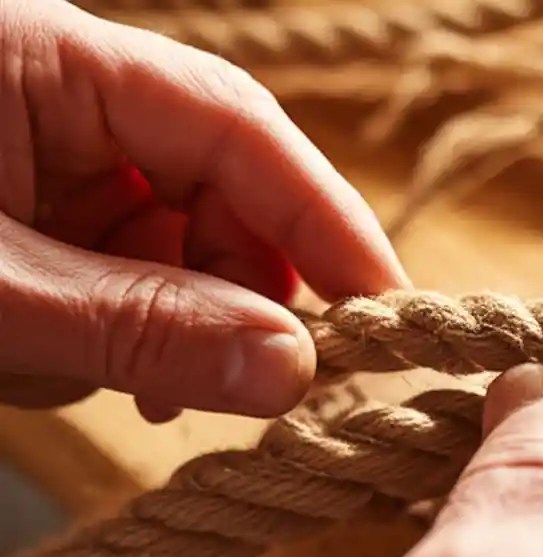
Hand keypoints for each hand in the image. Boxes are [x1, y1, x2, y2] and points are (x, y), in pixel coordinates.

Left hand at [0, 0, 408, 421]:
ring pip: (176, 250)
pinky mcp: (39, 218)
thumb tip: (292, 371)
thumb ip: (139, 326)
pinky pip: (123, 278)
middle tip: (236, 388)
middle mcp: (69, 101)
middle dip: (230, 297)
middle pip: (221, 195)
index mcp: (55, 64)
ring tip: (103, 380)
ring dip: (160, 328)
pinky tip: (62, 362)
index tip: (385, 308)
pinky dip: (114, 335)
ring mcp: (52, 162)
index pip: (239, 126)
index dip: (326, 220)